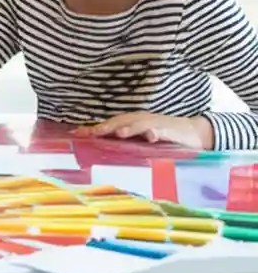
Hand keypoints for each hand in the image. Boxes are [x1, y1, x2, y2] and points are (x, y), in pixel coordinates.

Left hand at [75, 112, 214, 148]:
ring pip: (139, 124)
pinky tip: (151, 137)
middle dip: (105, 127)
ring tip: (118, 133)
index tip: (77, 134)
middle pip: (120, 122)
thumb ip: (123, 144)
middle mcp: (140, 120)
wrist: (194, 132)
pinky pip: (162, 131)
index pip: (109, 125)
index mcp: (131, 123)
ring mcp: (155, 124)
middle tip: (91, 133)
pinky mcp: (171, 131)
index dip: (94, 129)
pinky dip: (156, 133)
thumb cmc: (162, 136)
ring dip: (129, 128)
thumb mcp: (140, 140)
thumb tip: (100, 152)